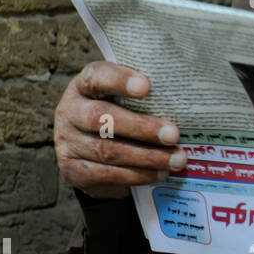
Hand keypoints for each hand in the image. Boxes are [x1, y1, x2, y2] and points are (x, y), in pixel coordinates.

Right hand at [53, 61, 185, 198]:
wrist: (87, 139)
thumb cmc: (118, 109)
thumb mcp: (125, 95)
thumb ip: (146, 94)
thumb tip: (187, 103)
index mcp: (83, 85)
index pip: (97, 77)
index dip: (119, 81)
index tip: (146, 86)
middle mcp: (69, 112)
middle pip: (101, 119)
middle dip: (142, 128)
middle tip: (174, 135)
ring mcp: (67, 142)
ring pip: (105, 152)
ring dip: (145, 159)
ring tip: (175, 160)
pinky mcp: (71, 169)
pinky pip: (103, 176)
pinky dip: (134, 177)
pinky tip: (157, 174)